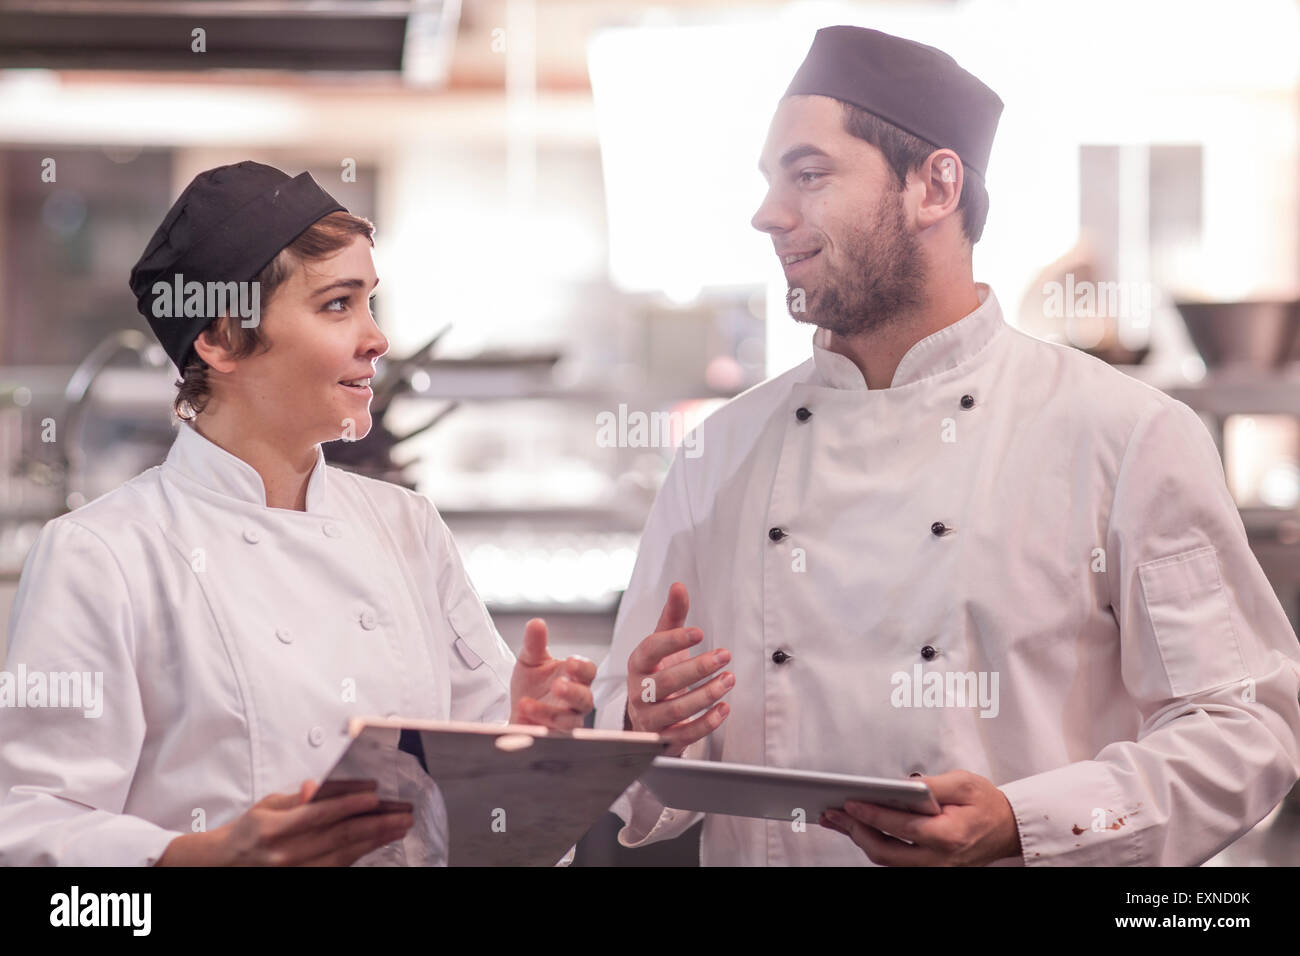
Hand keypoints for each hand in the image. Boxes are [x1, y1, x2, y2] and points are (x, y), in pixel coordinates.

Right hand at [156, 779, 412, 865]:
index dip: (350, 803)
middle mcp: (286, 854)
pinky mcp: (304, 879)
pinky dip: (360, 855)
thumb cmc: (249, 831)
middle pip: (339, 837)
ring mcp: (296, 871)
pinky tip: (377, 843)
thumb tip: (315, 786)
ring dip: (375, 840)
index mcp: (274, 830)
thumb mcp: (267, 806)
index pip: (320, 814)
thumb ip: (296, 799)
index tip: (375, 795)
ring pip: (344, 855)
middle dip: (375, 824)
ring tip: (398, 827)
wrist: (226, 864)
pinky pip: (337, 868)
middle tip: (402, 814)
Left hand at [510, 618, 595, 730]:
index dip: (582, 668)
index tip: (571, 663)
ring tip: (529, 703)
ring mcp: (566, 719)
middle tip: (558, 685)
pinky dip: (538, 721)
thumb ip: (535, 643)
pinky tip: (524, 710)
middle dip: (574, 692)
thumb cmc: (532, 685)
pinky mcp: (554, 735)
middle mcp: (575, 700)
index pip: (588, 671)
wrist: (517, 712)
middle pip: (586, 698)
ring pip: (571, 720)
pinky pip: (552, 732)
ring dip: (551, 712)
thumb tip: (536, 623)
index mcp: (574, 677)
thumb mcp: (530, 660)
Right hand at [624, 582, 731, 755]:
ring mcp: (649, 718)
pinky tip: (725, 708)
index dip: (673, 641)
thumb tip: (679, 586)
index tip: (700, 632)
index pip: (650, 650)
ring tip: (729, 679)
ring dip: (706, 694)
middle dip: (698, 668)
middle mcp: (639, 692)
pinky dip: (707, 722)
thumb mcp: (662, 645)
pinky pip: (684, 734)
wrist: (647, 717)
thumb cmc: (658, 674)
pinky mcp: (664, 739)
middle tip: (725, 656)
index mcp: (637, 664)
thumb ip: (672, 617)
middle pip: (665, 681)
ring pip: (676, 709)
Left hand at [818, 769, 1021, 865]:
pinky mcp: (928, 868)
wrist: (1007, 829)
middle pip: (886, 852)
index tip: (851, 802)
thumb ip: (931, 784)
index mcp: (948, 835)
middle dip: (855, 831)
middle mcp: (939, 858)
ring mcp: (933, 868)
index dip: (872, 814)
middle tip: (833, 813)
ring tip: (837, 820)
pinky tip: (858, 830)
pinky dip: (874, 845)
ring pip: (887, 861)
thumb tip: (899, 785)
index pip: (901, 827)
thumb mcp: (963, 782)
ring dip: (859, 839)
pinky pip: (894, 862)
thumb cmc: (986, 804)